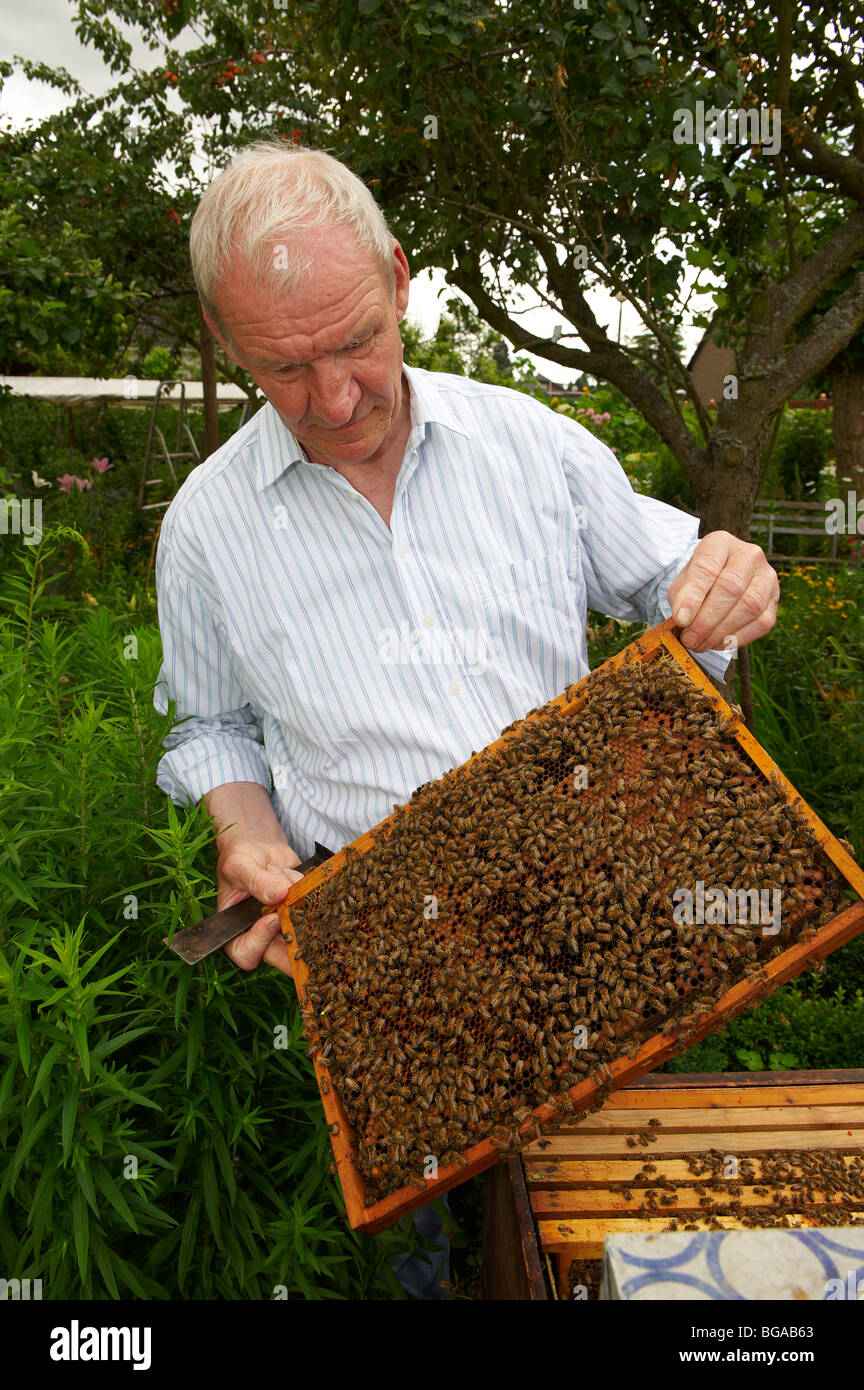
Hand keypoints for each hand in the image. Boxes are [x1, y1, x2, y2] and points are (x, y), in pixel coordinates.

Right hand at [216, 837, 303, 975]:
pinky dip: (307, 888)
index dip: (261, 941)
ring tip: (279, 873)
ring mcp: (284, 923)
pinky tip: (291, 872)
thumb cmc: (239, 858)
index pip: (246, 953)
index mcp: (236, 931)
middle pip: (280, 954)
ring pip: (302, 932)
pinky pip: (313, 908)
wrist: (257, 845)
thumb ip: (256, 881)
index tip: (273, 917)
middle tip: (306, 922)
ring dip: (298, 904)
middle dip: (295, 939)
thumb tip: (279, 894)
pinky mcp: (301, 910)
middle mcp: (262, 934)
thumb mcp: (239, 866)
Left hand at [666, 531, 778, 654]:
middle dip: (707, 620)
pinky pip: (762, 622)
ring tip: (701, 644)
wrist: (721, 578)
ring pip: (750, 606)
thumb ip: (681, 597)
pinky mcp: (775, 598)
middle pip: (731, 587)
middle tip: (690, 640)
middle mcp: (749, 554)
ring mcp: (767, 576)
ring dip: (723, 632)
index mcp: (721, 543)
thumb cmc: (699, 580)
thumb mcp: (683, 583)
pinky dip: (740, 638)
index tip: (680, 620)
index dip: (693, 596)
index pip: (707, 567)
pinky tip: (720, 643)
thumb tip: (684, 619)